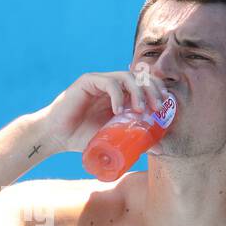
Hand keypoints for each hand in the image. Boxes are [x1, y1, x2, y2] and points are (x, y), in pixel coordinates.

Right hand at [37, 70, 170, 154]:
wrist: (58, 137)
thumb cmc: (86, 138)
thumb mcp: (117, 140)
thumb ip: (137, 140)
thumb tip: (161, 149)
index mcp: (124, 95)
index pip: (147, 84)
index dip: (159, 91)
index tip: (167, 106)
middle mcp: (114, 85)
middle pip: (141, 77)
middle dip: (153, 90)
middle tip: (158, 108)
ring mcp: (101, 81)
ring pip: (127, 77)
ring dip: (138, 92)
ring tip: (140, 110)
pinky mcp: (87, 82)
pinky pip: (108, 82)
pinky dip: (117, 95)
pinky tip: (118, 110)